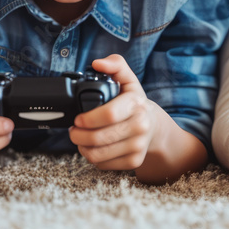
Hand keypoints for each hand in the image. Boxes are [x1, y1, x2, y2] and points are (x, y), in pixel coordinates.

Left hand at [68, 55, 158, 170]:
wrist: (154, 126)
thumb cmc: (134, 102)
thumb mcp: (127, 79)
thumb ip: (114, 65)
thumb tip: (98, 63)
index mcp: (136, 104)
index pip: (108, 115)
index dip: (87, 118)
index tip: (78, 118)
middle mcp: (140, 126)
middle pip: (99, 138)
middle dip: (78, 135)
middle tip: (74, 130)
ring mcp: (138, 146)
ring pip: (99, 154)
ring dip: (82, 147)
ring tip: (80, 139)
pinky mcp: (134, 161)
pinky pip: (104, 164)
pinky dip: (93, 157)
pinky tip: (93, 147)